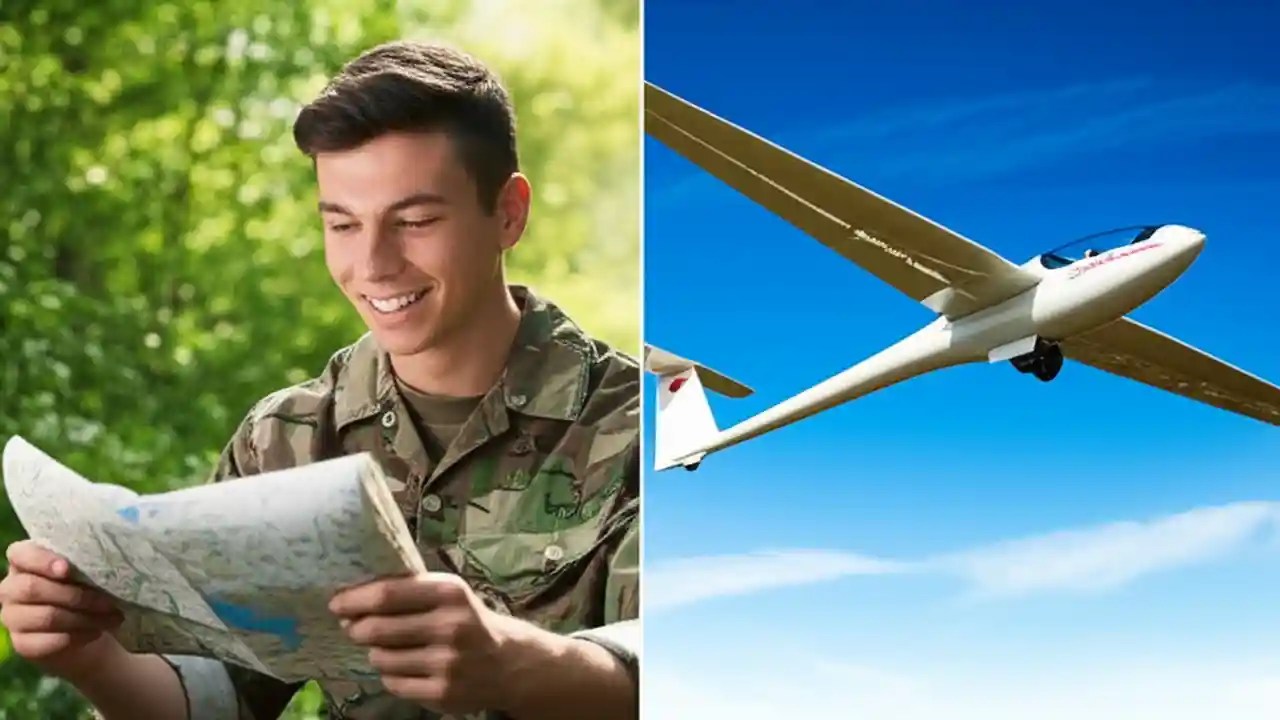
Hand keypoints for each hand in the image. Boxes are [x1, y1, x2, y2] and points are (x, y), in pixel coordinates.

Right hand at [0, 541, 123, 679]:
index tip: (67, 569)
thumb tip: (105, 562)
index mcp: (23, 561)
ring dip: (85, 618)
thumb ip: (83, 563)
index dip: (42, 561)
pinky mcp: (22, 644)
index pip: (21, 555)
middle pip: (33, 589)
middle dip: (77, 595)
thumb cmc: (85, 587)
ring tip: (112, 617)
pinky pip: (50, 641)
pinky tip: (97, 631)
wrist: (85, 627)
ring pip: (47, 617)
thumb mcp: (85, 570)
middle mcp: (10, 588)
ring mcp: (12, 617)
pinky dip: (79, 636)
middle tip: (109, 601)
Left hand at [330, 572, 516, 713]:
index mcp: (449, 592)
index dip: (354, 600)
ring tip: (388, 648)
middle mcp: (450, 626)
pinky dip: (391, 674)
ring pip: (380, 658)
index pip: (386, 595)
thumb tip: (350, 597)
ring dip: (375, 652)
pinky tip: (405, 667)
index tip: (336, 604)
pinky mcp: (442, 693)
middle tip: (354, 628)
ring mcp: (447, 663)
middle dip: (356, 628)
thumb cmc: (466, 619)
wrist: (506, 662)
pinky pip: (393, 683)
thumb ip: (407, 589)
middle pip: (376, 629)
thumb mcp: (447, 592)